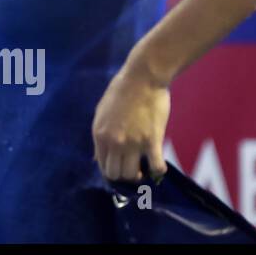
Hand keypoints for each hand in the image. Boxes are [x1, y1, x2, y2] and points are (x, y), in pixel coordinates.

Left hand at [92, 66, 170, 182]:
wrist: (142, 78)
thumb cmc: (121, 91)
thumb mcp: (101, 112)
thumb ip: (100, 135)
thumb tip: (96, 158)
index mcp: (99, 134)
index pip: (102, 165)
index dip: (112, 171)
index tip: (121, 169)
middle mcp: (113, 142)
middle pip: (116, 174)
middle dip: (124, 176)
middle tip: (133, 169)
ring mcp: (133, 143)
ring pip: (133, 174)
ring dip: (140, 174)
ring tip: (145, 168)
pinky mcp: (152, 141)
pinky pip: (156, 167)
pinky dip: (159, 171)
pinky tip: (159, 167)